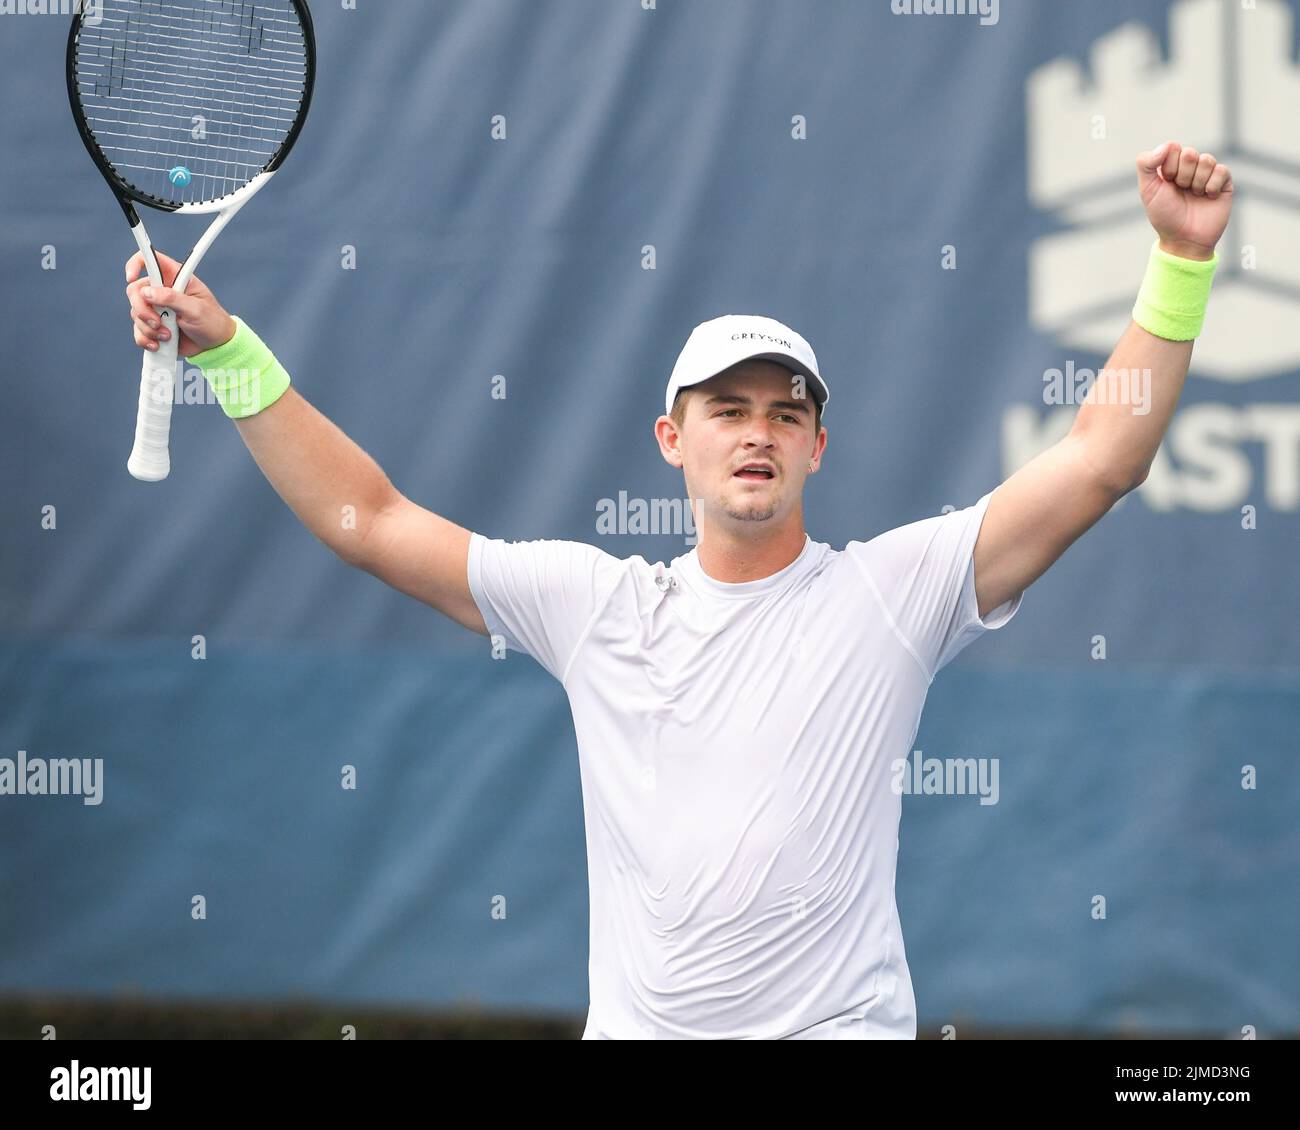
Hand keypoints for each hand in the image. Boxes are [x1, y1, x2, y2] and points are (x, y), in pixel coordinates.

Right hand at [124, 250, 236, 355]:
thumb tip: (146, 292)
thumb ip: (172, 298)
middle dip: (142, 310)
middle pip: (135, 291)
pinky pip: (138, 330)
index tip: (131, 277)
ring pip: (135, 313)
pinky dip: (145, 339)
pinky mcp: (154, 325)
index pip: (150, 260)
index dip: (136, 264)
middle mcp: (162, 290)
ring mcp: (157, 308)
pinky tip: (158, 345)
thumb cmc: (212, 322)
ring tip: (168, 336)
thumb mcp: (196, 309)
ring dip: (148, 328)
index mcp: (176, 278)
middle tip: (158, 323)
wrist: (215, 347)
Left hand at [1135, 140, 1233, 260]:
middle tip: (1181, 191)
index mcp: (1171, 166)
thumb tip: (1167, 145)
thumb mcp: (1148, 190)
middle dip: (1182, 176)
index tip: (1166, 183)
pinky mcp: (1224, 182)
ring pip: (1207, 160)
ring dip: (1197, 182)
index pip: (1173, 147)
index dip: (1169, 166)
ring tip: (1194, 195)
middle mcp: (1190, 167)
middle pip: (1190, 153)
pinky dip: (1211, 185)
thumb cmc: (1164, 216)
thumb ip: (1146, 164)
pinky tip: (1208, 197)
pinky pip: (1222, 170)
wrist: (1184, 239)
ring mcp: (1208, 173)